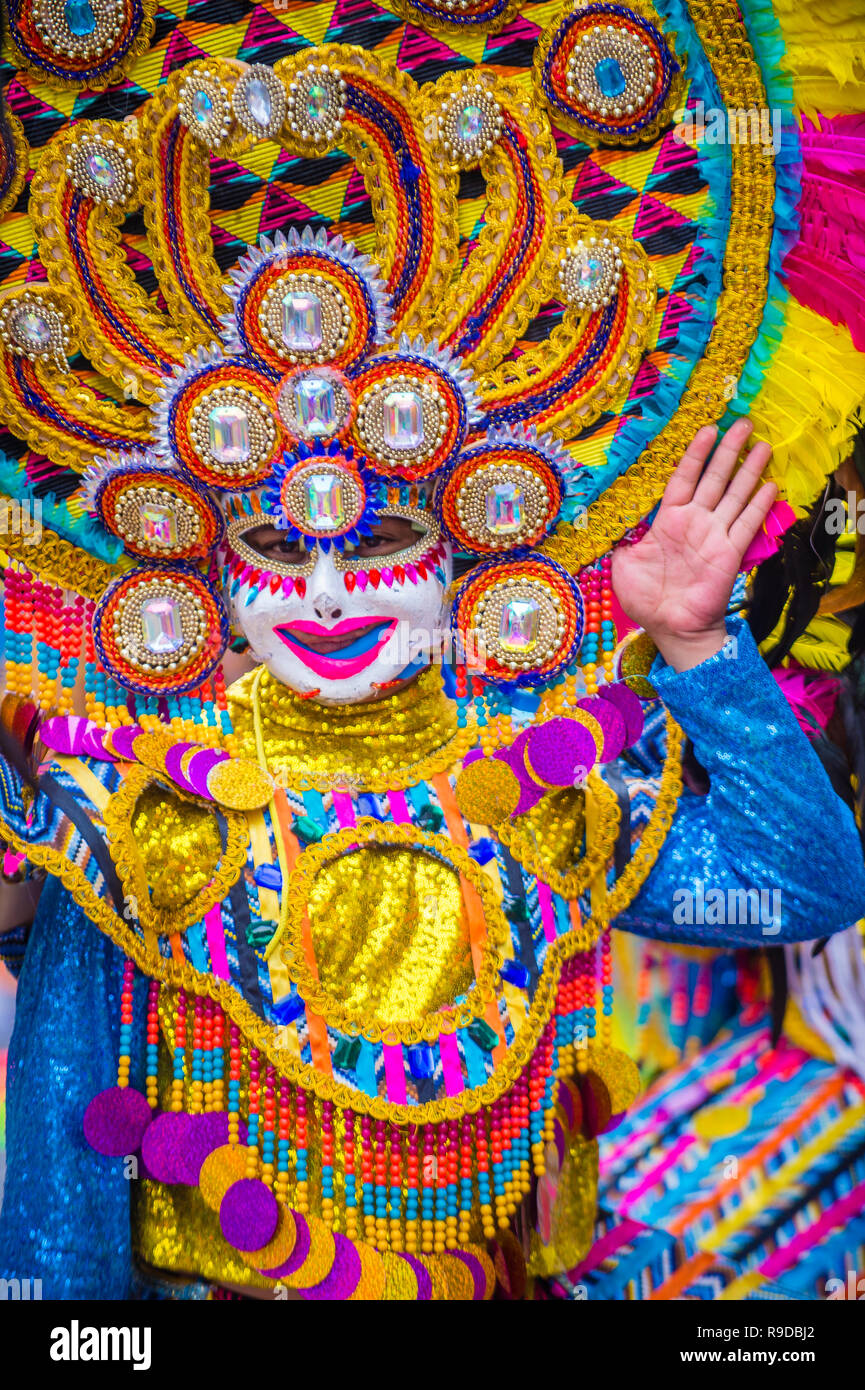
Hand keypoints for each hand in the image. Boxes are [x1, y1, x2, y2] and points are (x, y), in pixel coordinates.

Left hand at [610, 419, 775, 670]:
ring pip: (735, 495)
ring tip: (764, 445)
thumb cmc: (645, 599)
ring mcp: (714, 535)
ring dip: (750, 470)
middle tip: (744, 423)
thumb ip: (622, 537)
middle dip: (729, 451)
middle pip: (715, 478)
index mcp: (668, 520)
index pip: (684, 478)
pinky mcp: (730, 553)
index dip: (696, 454)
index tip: (708, 429)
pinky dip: (760, 505)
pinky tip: (771, 485)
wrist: (670, 628)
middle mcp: (694, 522)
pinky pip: (747, 524)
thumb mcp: (623, 564)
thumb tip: (607, 518)